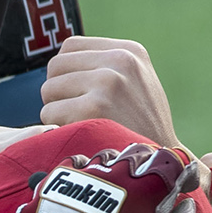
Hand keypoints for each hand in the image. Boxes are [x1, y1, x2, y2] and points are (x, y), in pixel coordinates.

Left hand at [40, 37, 178, 145]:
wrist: (163, 166)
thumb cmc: (143, 128)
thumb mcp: (137, 84)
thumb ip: (105, 67)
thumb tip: (56, 64)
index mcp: (130, 51)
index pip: (71, 47)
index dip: (66, 72)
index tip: (79, 94)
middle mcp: (120, 61)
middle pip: (55, 66)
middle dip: (58, 92)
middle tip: (78, 114)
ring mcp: (107, 83)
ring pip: (48, 89)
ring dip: (56, 111)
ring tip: (82, 125)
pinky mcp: (94, 108)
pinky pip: (49, 113)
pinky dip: (56, 129)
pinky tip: (80, 137)